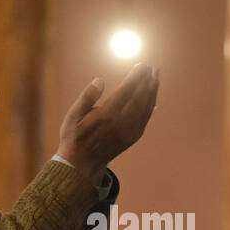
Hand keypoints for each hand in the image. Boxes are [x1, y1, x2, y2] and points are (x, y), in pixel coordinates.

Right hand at [56, 63, 159, 182]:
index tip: (142, 65)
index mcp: (106, 114)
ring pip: (146, 108)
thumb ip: (86, 97)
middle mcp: (121, 122)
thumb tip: (99, 80)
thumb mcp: (73, 116)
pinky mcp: (132, 137)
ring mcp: (129, 131)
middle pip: (139, 97)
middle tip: (152, 67)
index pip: (126, 90)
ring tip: (156, 78)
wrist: (82, 163)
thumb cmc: (74, 136)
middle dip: (147, 81)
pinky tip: (153, 97)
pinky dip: (151, 106)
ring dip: (152, 91)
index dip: (135, 77)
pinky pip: (145, 118)